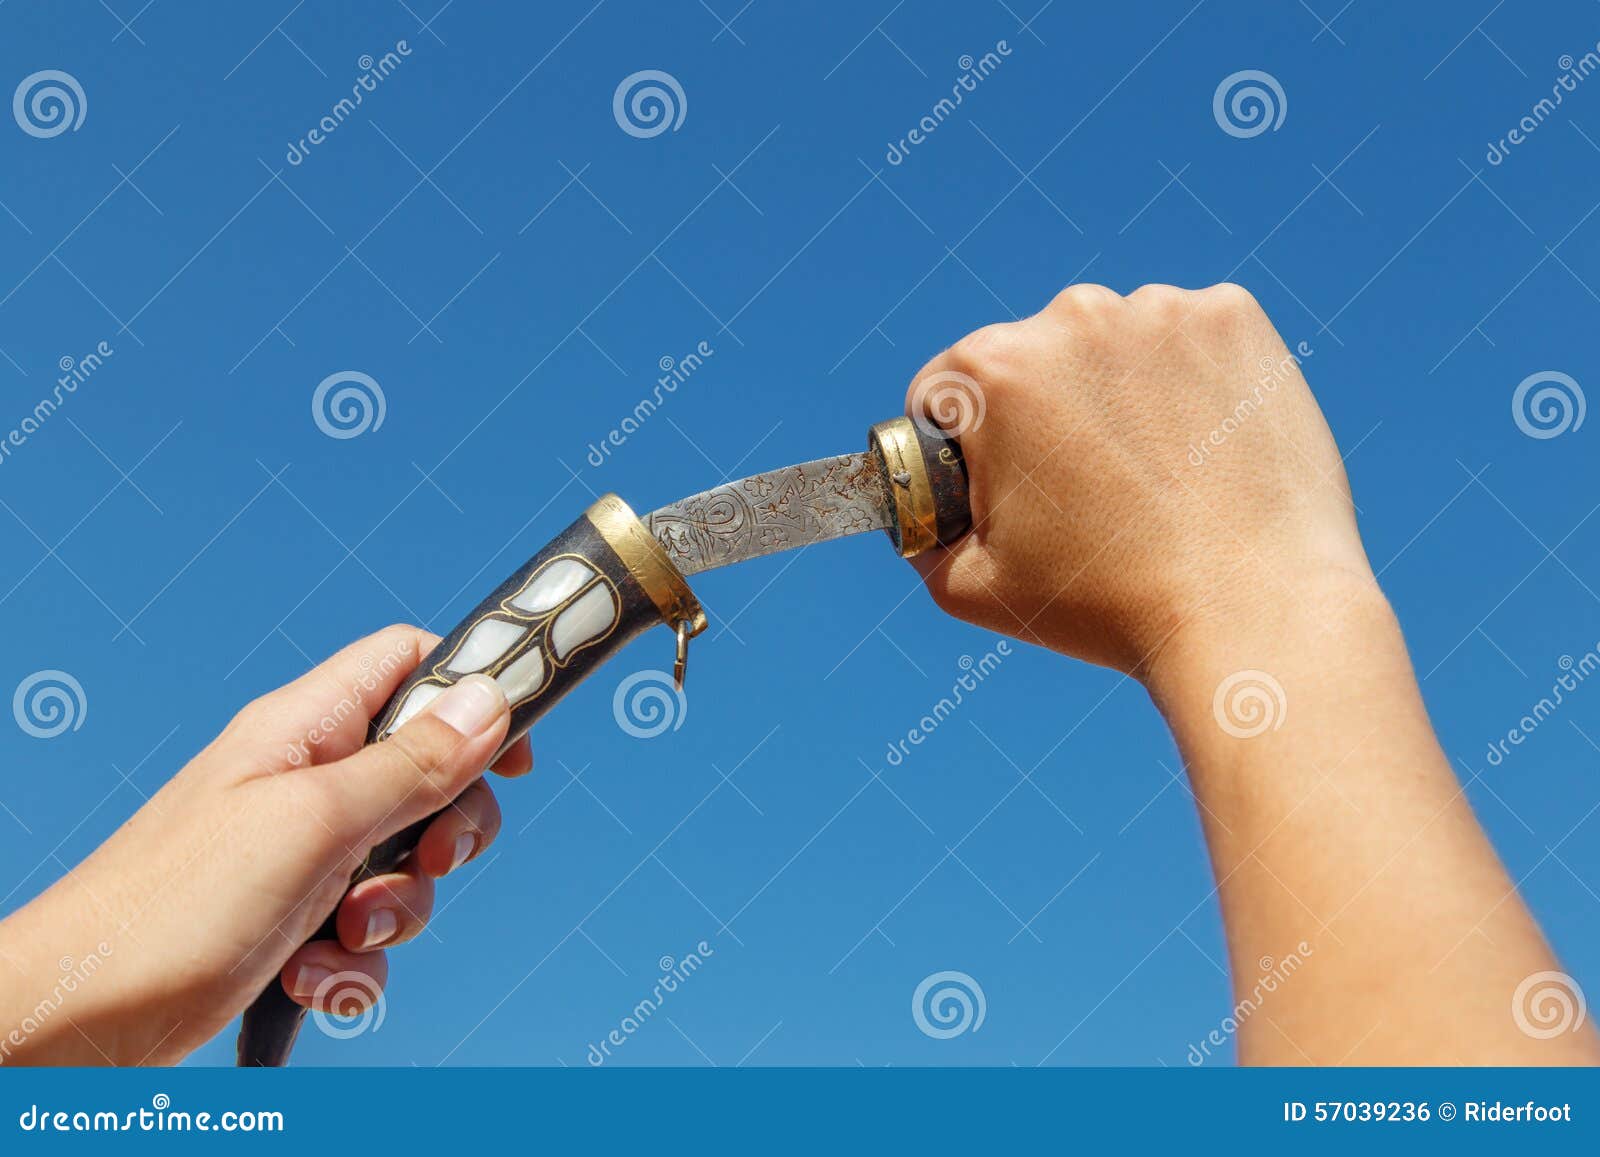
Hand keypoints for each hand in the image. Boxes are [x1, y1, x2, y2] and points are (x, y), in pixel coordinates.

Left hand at [0, 625, 529, 1065]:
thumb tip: (490, 699)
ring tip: (341, 936)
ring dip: (397, 911)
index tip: (511, 756)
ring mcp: (298, 850)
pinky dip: (355, 960)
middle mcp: (306, 779)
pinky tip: (312, 979)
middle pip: (429, 773)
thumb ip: (411, 764)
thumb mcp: (316, 823)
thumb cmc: (172, 908)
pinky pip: (364, 927)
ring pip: (404, 863)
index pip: (409, 663)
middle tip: (430, 860)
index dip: (472, 694)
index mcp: (305, 728)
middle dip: (447, 831)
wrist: (78, 1020)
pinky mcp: (290, 916)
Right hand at [913, 282, 1599, 1063]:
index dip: (964, 457)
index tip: (1001, 501)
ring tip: (1157, 494)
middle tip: (1089, 508)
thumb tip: (912, 521)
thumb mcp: (982, 596)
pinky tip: (1201, 461)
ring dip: (1120, 407)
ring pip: (1113, 346)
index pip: (941, 388)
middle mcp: (1080, 319)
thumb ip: (928, 543)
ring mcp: (1168, 315)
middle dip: (1042, 432)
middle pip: (1028, 359)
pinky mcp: (1242, 326)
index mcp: (1000, 374)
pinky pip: (1188, 340)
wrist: (1274, 623)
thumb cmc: (1117, 622)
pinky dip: (1187, 388)